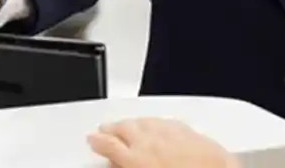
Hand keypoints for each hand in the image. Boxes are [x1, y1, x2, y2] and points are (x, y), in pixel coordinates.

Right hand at [87, 119, 237, 167]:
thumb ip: (127, 167)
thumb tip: (117, 164)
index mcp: (134, 160)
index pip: (107, 145)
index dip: (97, 141)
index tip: (93, 139)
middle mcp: (151, 143)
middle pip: (124, 127)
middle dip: (112, 127)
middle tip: (105, 128)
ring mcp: (172, 135)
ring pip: (146, 121)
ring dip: (134, 122)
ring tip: (128, 124)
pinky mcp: (192, 133)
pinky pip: (168, 122)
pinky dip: (158, 123)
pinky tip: (158, 124)